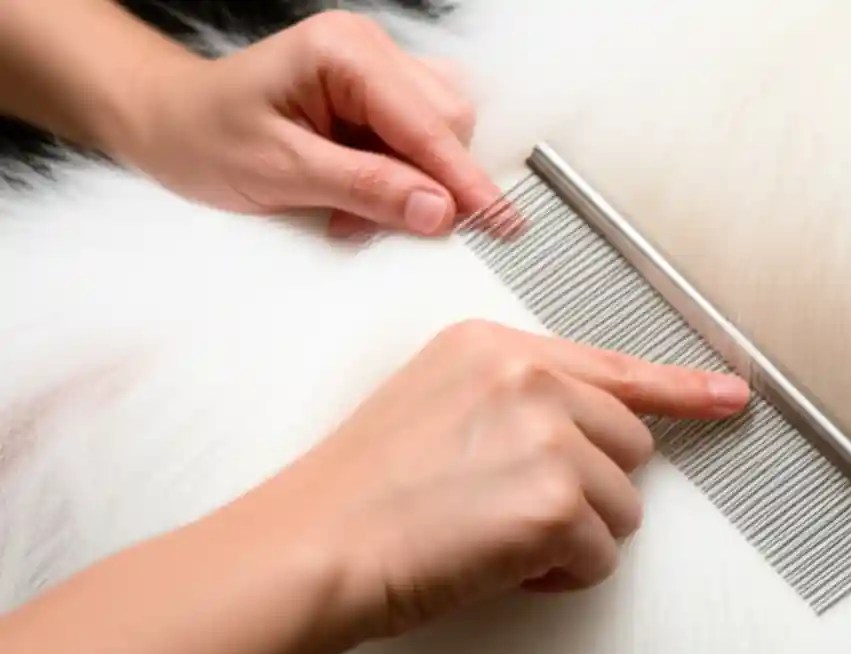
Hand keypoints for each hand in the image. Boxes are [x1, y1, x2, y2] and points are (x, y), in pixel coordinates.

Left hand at [105, 10, 497, 238]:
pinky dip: (403, 175)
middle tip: (381, 226)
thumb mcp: (280, 173)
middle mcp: (369, 48)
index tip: (499, 224)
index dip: (464, 180)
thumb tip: (439, 211)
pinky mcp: (378, 94)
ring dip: (416, 182)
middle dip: (431, 182)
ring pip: (442, 131)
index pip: (428, 123)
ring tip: (355, 210)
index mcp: (344, 51)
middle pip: (449, 121)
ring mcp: (377, 68)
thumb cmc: (205, 137)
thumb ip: (365, 189)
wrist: (169, 123)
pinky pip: (420, 138)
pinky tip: (362, 192)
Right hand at [261, 321, 750, 638]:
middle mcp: (529, 377)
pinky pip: (602, 554)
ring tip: (499, 534)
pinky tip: (503, 562)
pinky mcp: (557, 501)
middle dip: (589, 486)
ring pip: (622, 504)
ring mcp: (547, 435)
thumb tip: (585, 436)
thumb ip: (514, 401)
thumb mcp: (436, 405)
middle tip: (520, 507)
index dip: (682, 388)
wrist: (314, 546)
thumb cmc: (362, 492)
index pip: (615, 366)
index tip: (727, 395)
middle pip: (628, 444)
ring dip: (575, 534)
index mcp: (496, 346)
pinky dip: (562, 574)